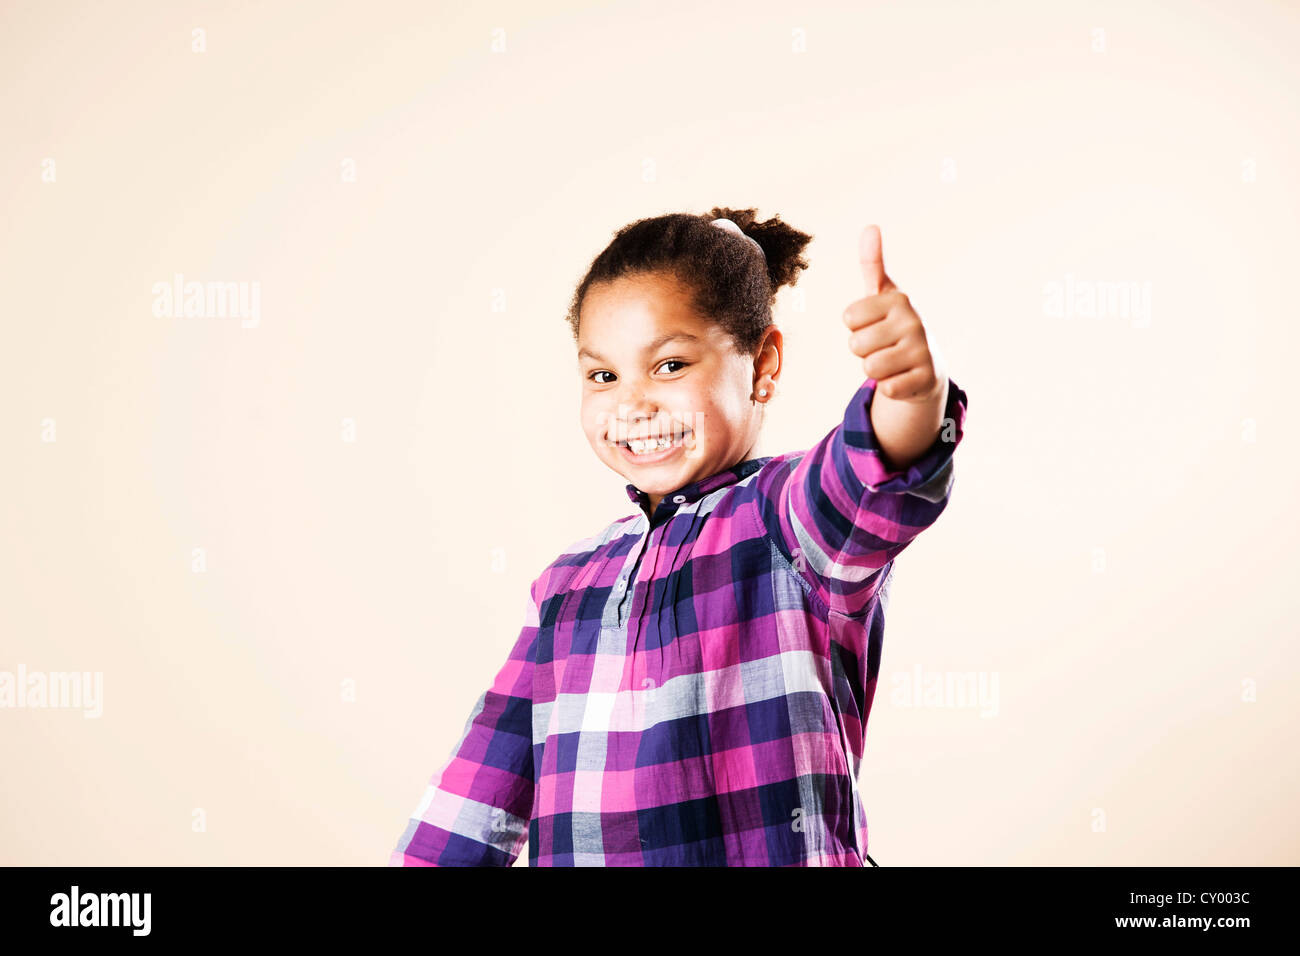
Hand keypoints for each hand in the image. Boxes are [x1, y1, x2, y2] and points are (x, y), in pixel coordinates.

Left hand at [842, 224, 944, 402]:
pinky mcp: (926, 379)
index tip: (873, 323)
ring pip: (870, 368)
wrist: (927, 364)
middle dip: (863, 350)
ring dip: (874, 369)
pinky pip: (887, 388)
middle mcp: (914, 322)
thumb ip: (872, 264)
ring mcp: (922, 351)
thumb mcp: (883, 294)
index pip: (849, 318)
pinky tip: (903, 376)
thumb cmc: (894, 324)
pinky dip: (890, 386)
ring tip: (891, 360)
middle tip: (882, 344)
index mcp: (899, 299)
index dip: (855, 326)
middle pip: (856, 345)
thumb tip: (870, 226)